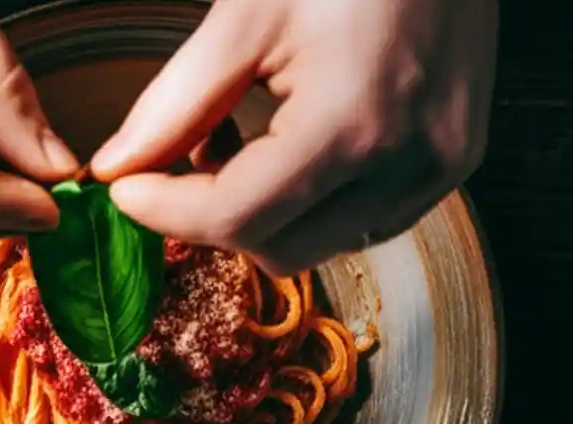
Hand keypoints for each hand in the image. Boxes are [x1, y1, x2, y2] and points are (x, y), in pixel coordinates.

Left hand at [91, 0, 497, 273]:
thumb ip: (176, 102)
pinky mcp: (454, 160)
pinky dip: (313, 204)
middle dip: (214, 217)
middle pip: (278, 250)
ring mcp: (440, 166)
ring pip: (321, 246)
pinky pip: (365, 221)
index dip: (165, 212)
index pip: (237, 217)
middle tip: (174, 167)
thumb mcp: (245, 14)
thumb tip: (118, 167)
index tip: (124, 188)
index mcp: (353, 122)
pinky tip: (290, 147)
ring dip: (265, 215)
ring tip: (238, 143)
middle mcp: (408, 161)